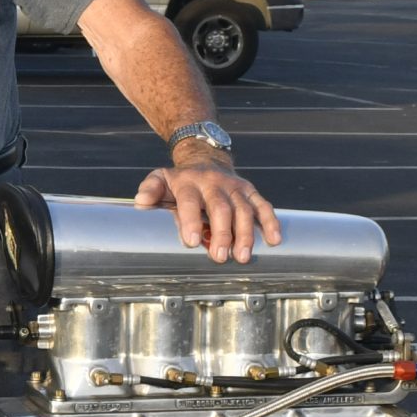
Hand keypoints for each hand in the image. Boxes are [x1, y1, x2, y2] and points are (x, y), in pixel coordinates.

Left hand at [133, 160, 280, 263]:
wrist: (206, 159)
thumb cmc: (180, 180)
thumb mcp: (161, 180)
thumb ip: (150, 190)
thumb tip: (141, 202)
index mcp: (189, 182)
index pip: (189, 200)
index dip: (190, 220)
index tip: (190, 242)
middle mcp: (214, 183)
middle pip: (220, 207)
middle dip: (221, 232)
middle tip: (219, 256)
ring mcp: (234, 187)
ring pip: (243, 209)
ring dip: (245, 234)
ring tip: (242, 256)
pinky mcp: (250, 191)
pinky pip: (263, 206)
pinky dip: (270, 222)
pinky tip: (274, 240)